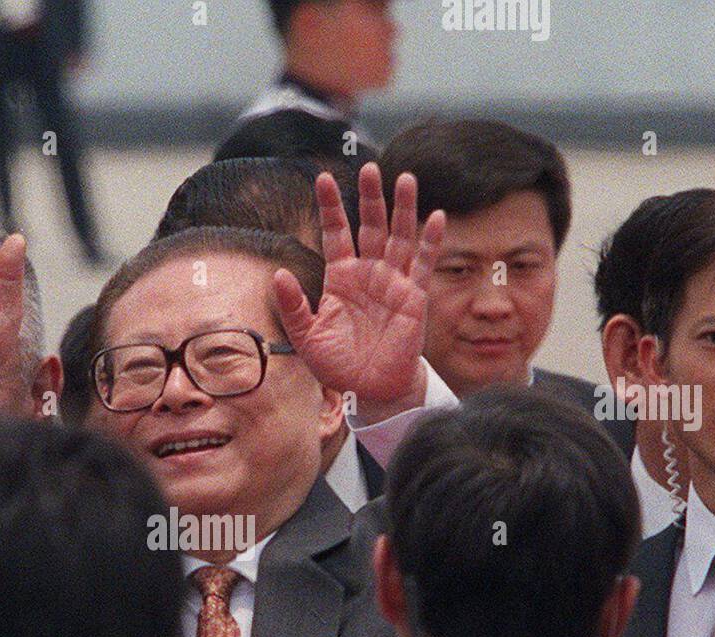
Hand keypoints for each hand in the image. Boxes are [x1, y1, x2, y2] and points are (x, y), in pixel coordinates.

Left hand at [273, 163, 444, 424]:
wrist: (368, 390)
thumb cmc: (337, 365)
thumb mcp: (305, 337)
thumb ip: (292, 306)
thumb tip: (278, 275)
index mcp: (340, 277)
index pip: (335, 232)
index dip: (330, 206)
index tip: (322, 178)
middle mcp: (368, 273)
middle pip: (370, 226)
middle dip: (370, 197)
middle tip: (370, 167)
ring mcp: (393, 282)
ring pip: (399, 237)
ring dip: (402, 209)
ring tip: (404, 178)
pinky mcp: (414, 298)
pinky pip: (424, 265)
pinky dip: (431, 241)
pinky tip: (436, 216)